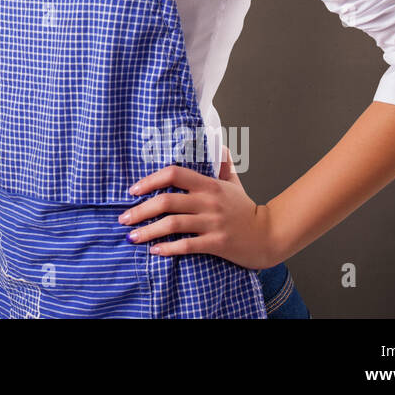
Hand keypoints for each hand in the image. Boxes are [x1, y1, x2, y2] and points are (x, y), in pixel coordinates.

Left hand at [119, 147, 282, 269]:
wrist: (270, 235)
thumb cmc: (246, 210)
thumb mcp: (233, 183)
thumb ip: (222, 164)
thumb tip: (217, 143)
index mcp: (209, 185)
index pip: (174, 174)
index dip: (150, 180)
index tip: (133, 190)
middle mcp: (208, 202)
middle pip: (166, 201)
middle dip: (140, 210)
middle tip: (123, 218)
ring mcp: (212, 223)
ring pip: (173, 224)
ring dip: (148, 231)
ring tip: (132, 237)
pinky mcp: (217, 243)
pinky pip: (187, 245)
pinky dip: (168, 249)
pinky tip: (154, 251)